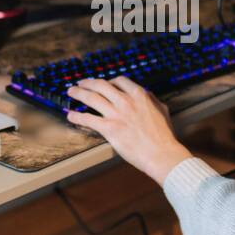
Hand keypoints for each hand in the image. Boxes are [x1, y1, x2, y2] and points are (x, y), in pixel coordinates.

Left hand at [66, 77, 192, 184]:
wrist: (161, 153)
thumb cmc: (164, 136)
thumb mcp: (162, 110)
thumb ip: (151, 100)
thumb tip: (146, 95)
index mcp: (140, 95)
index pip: (119, 81)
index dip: (108, 81)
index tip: (103, 83)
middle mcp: (126, 101)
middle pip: (101, 85)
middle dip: (88, 82)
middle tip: (81, 83)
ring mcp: (116, 114)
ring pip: (92, 98)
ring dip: (79, 93)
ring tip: (71, 92)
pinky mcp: (109, 128)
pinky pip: (88, 119)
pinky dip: (77, 116)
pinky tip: (70, 116)